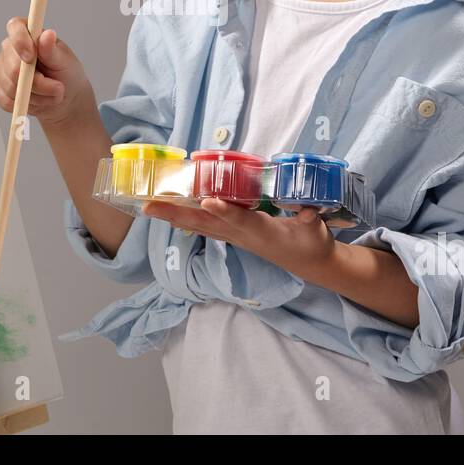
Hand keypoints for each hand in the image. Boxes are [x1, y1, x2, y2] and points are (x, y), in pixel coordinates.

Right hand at [0, 17, 93, 128]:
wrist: (64, 97)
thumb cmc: (66, 74)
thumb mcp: (65, 61)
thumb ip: (52, 50)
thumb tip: (47, 34)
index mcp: (27, 33)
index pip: (15, 28)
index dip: (20, 42)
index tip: (32, 57)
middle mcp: (10, 48)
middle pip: (12, 67)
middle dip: (38, 83)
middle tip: (58, 88)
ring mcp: (1, 69)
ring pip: (11, 88)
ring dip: (37, 96)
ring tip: (53, 94)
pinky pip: (7, 101)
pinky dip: (28, 105)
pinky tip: (39, 100)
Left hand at [141, 197, 337, 278]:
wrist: (310, 262)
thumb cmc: (312, 242)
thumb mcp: (315, 230)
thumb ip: (311, 218)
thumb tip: (309, 209)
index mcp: (261, 232)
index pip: (239, 220)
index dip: (224, 211)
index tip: (207, 202)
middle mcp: (242, 235)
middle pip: (204, 224)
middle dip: (175, 215)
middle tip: (148, 206)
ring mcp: (236, 237)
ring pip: (200, 226)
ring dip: (174, 216)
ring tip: (150, 207)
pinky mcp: (235, 236)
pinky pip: (206, 227)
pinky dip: (188, 218)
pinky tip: (172, 213)